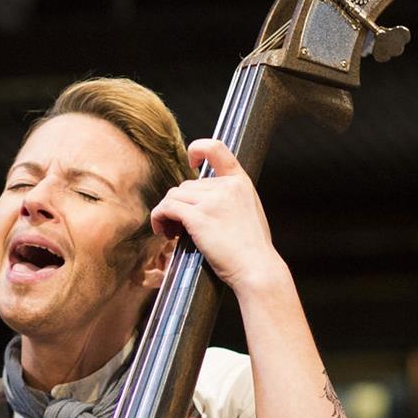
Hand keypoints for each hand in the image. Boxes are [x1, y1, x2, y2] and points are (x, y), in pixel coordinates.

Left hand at [150, 138, 285, 293]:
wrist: (257, 269)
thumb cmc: (252, 250)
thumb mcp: (248, 212)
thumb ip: (229, 199)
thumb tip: (200, 201)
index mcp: (240, 182)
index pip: (216, 148)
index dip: (198, 149)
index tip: (191, 162)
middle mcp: (226, 186)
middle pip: (187, 185)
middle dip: (180, 204)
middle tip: (178, 227)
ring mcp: (212, 201)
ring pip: (174, 196)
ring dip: (167, 213)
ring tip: (172, 232)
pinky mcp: (199, 217)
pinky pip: (167, 208)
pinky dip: (159, 218)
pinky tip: (164, 231)